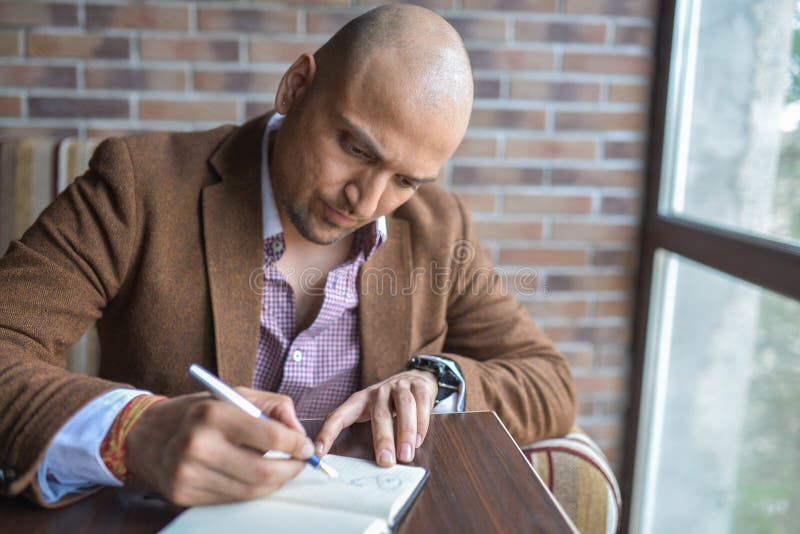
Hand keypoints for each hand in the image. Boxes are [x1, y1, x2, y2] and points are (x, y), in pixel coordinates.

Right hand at [125, 388, 313, 505]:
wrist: (142, 434)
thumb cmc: (195, 412)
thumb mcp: (233, 394)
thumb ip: (272, 406)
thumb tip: (299, 432)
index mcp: (213, 413)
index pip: (270, 437)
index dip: (296, 444)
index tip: (305, 446)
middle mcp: (198, 445)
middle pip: (263, 471)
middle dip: (290, 469)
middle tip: (300, 463)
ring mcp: (188, 474)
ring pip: (250, 490)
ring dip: (274, 482)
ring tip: (280, 469)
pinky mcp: (183, 495)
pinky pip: (231, 499)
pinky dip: (250, 490)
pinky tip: (254, 477)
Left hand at [314, 370, 437, 466]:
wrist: (417, 377)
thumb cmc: (389, 402)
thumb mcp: (369, 410)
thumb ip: (357, 427)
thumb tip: (338, 456)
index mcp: (360, 400)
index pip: (340, 415)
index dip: (328, 432)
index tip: (319, 452)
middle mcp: (379, 392)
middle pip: (380, 414)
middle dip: (382, 439)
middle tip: (385, 461)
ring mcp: (400, 387)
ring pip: (404, 407)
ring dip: (405, 432)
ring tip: (406, 455)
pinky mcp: (419, 387)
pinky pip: (421, 404)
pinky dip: (421, 423)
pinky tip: (419, 440)